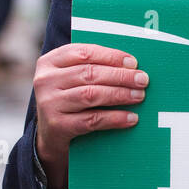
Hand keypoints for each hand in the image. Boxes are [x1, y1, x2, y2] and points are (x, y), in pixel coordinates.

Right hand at [34, 43, 148, 188]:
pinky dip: (115, 118)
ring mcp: (50, 104)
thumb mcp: (71, 79)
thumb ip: (92, 67)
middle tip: (142, 80)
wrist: (51, 136)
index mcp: (49, 62)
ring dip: (120, 95)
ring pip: (91, 95)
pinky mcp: (58, 126)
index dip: (111, 56)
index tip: (133, 62)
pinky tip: (131, 117)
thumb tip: (131, 66)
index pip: (84, 52)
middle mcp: (46, 81)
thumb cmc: (69, 100)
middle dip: (120, 76)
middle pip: (89, 73)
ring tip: (140, 96)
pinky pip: (92, 120)